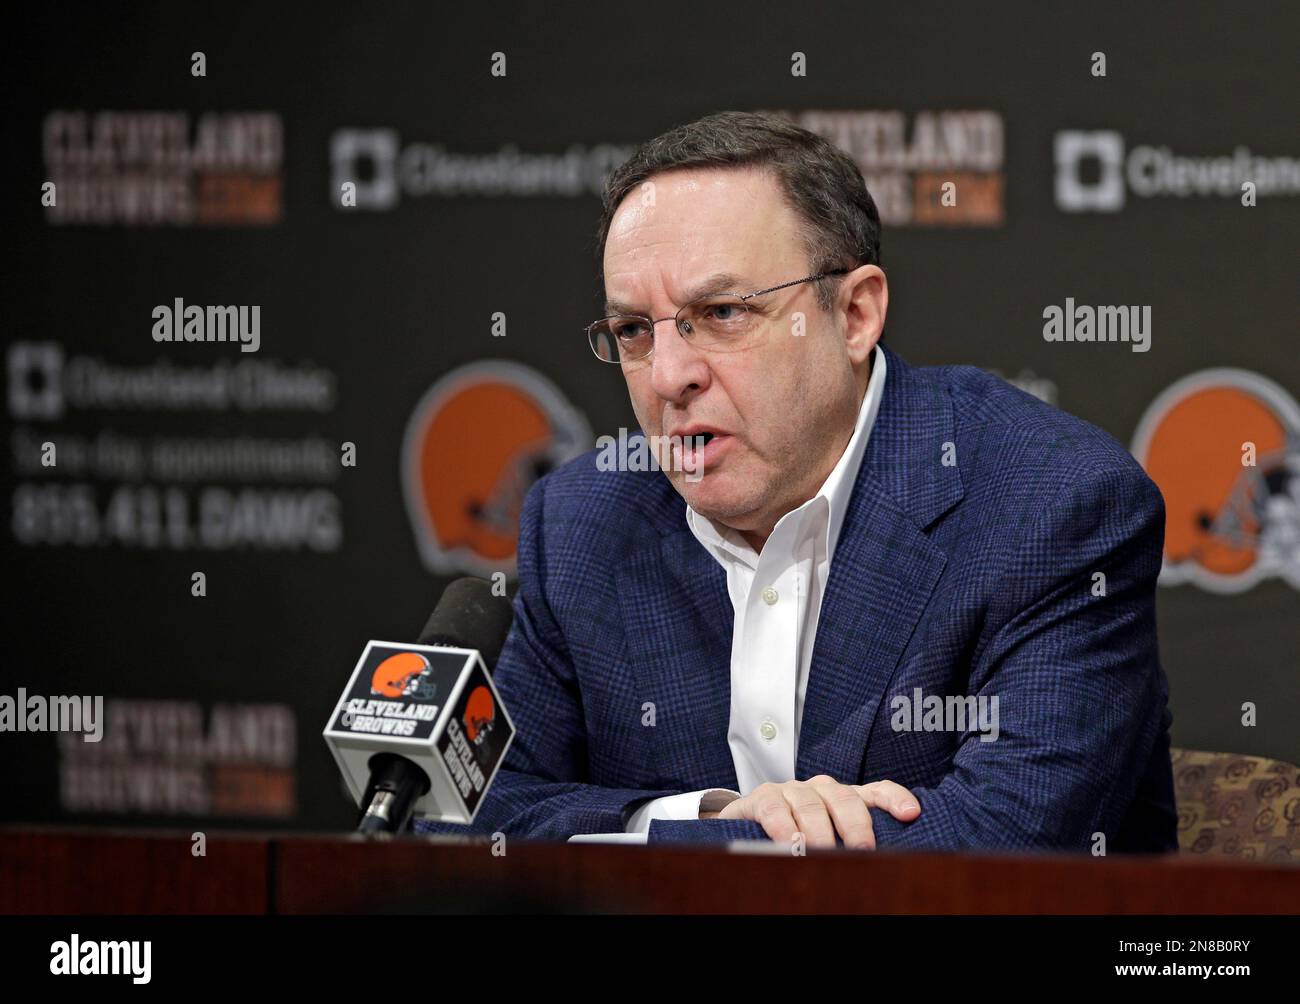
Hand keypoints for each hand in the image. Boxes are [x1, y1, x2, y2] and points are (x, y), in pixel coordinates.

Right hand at [706, 776, 919, 848]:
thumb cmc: (796, 835)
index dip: (895, 799)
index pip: (877, 791)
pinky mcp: (763, 798)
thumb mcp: (829, 838)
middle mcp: (821, 788)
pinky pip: (775, 809)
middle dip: (856, 824)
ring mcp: (792, 790)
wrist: (747, 824)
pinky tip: (790, 845)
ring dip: (819, 832)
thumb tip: (883, 868)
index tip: (911, 814)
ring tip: (823, 853)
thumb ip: (850, 843)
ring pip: (811, 805)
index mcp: (844, 797)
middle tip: (862, 850)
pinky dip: (783, 828)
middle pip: (845, 798)